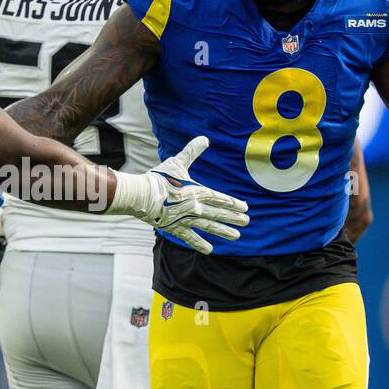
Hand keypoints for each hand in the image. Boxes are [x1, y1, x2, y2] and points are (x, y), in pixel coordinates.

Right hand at [110, 137, 249, 254]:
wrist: (142, 195)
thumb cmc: (159, 178)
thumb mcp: (177, 162)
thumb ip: (192, 152)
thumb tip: (205, 138)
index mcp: (198, 192)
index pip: (220, 198)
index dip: (234, 203)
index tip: (245, 208)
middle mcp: (196, 208)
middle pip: (219, 213)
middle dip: (234, 218)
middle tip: (246, 222)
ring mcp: (187, 220)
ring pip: (210, 227)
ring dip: (224, 231)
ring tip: (236, 236)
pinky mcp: (176, 228)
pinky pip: (191, 238)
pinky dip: (200, 244)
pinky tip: (210, 250)